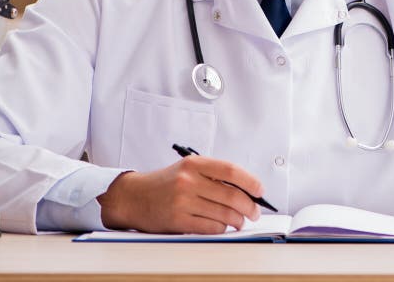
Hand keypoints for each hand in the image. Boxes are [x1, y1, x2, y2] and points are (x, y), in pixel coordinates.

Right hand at [97, 155, 262, 233]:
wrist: (134, 196)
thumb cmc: (165, 183)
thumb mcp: (187, 169)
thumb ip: (213, 175)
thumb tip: (246, 189)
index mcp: (194, 164)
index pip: (231, 171)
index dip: (250, 182)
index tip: (260, 191)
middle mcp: (189, 181)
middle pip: (232, 196)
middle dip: (249, 207)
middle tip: (254, 212)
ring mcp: (183, 201)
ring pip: (224, 215)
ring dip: (237, 220)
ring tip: (239, 221)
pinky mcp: (179, 221)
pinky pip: (211, 228)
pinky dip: (222, 229)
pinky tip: (222, 226)